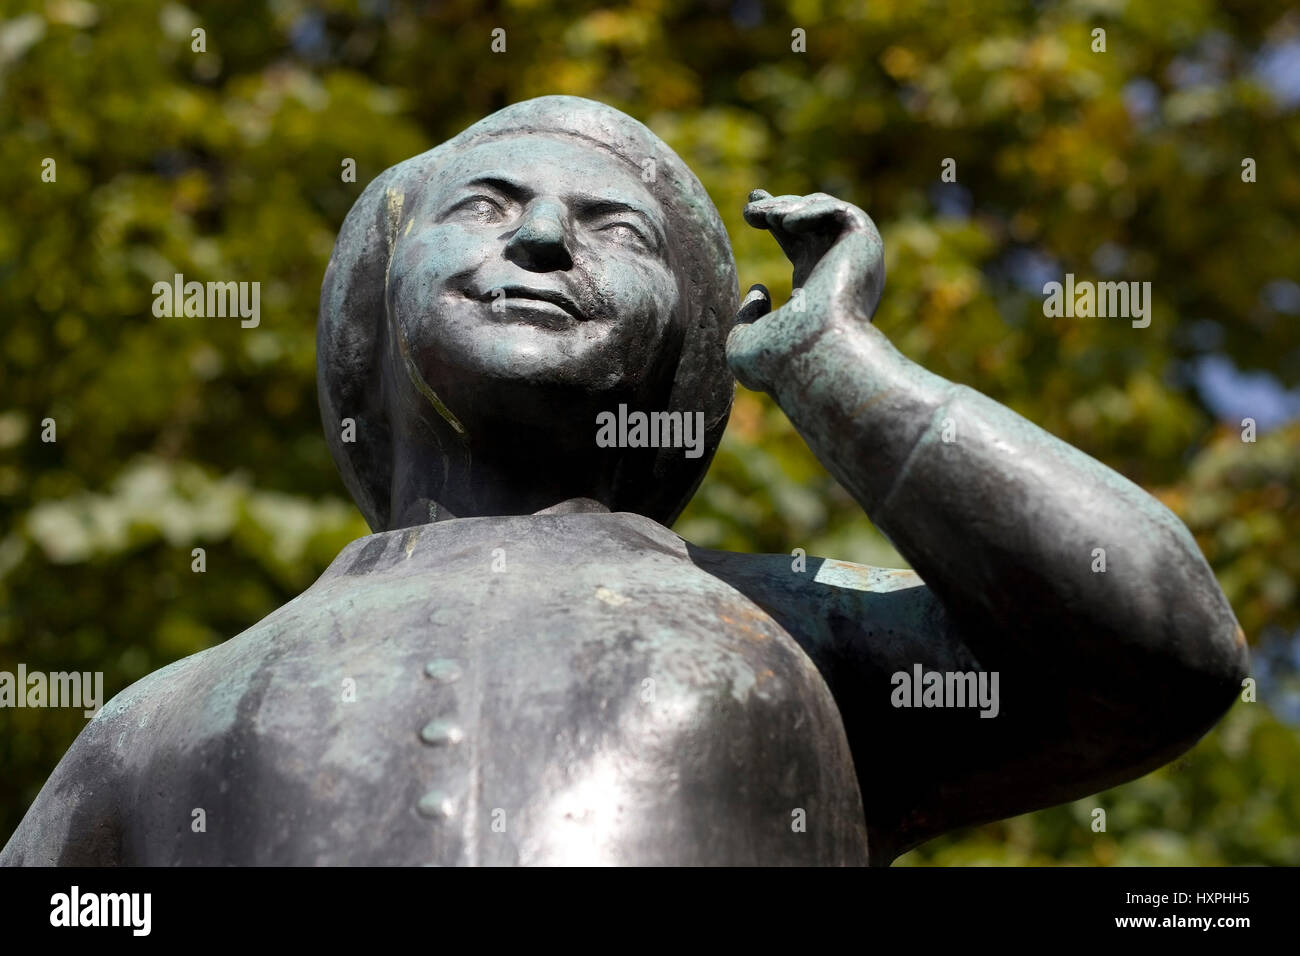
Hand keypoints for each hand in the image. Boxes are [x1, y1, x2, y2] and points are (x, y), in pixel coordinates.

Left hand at [726, 190, 884, 391]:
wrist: (813, 356)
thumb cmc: (781, 360)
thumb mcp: (746, 342)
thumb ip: (748, 317)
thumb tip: (758, 289)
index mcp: (818, 290)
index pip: (799, 246)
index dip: (776, 224)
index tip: (751, 214)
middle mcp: (839, 272)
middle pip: (812, 224)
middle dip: (782, 205)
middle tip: (752, 200)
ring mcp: (854, 260)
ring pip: (826, 213)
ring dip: (789, 208)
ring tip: (764, 217)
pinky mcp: (865, 246)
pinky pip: (842, 212)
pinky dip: (813, 210)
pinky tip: (786, 224)